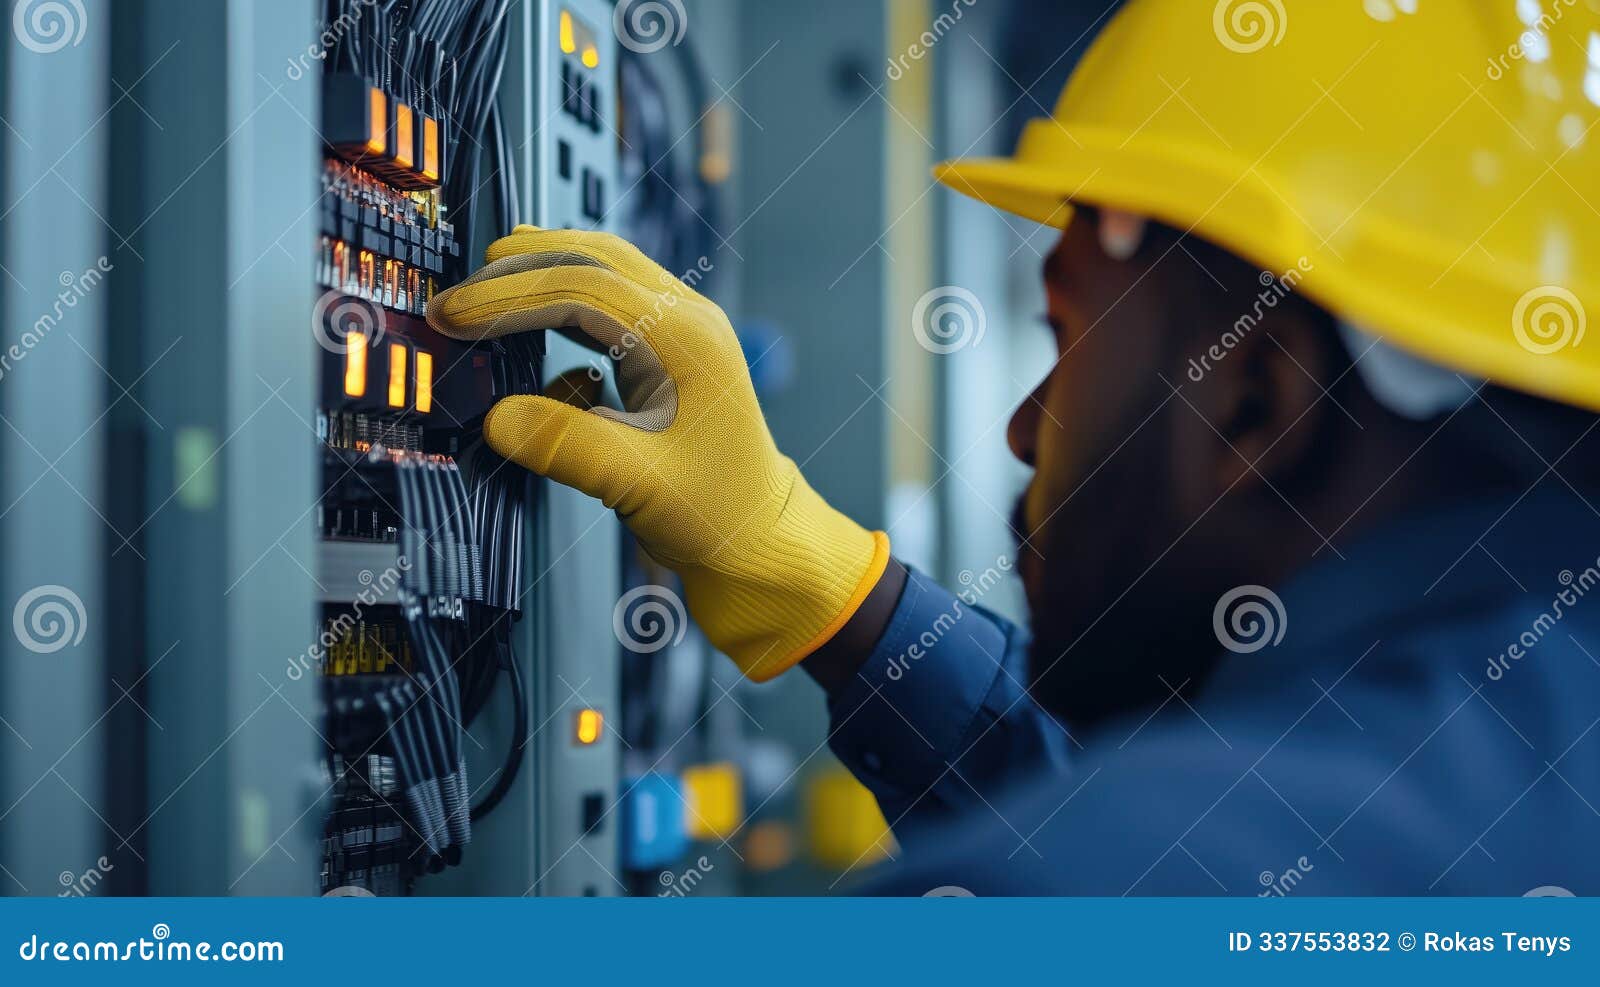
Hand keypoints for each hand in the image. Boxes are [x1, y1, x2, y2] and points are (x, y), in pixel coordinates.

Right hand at [427, 226, 889, 680]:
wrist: (759, 537)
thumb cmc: (718, 514)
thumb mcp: (641, 487)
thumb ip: (569, 448)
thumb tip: (498, 417)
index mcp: (687, 340)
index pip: (583, 288)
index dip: (509, 296)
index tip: (454, 314)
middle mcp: (687, 321)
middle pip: (590, 258)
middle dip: (516, 271)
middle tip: (454, 300)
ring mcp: (680, 330)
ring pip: (599, 271)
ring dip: (537, 277)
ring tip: (478, 301)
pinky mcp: (667, 350)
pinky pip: (607, 303)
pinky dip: (559, 304)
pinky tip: (528, 333)